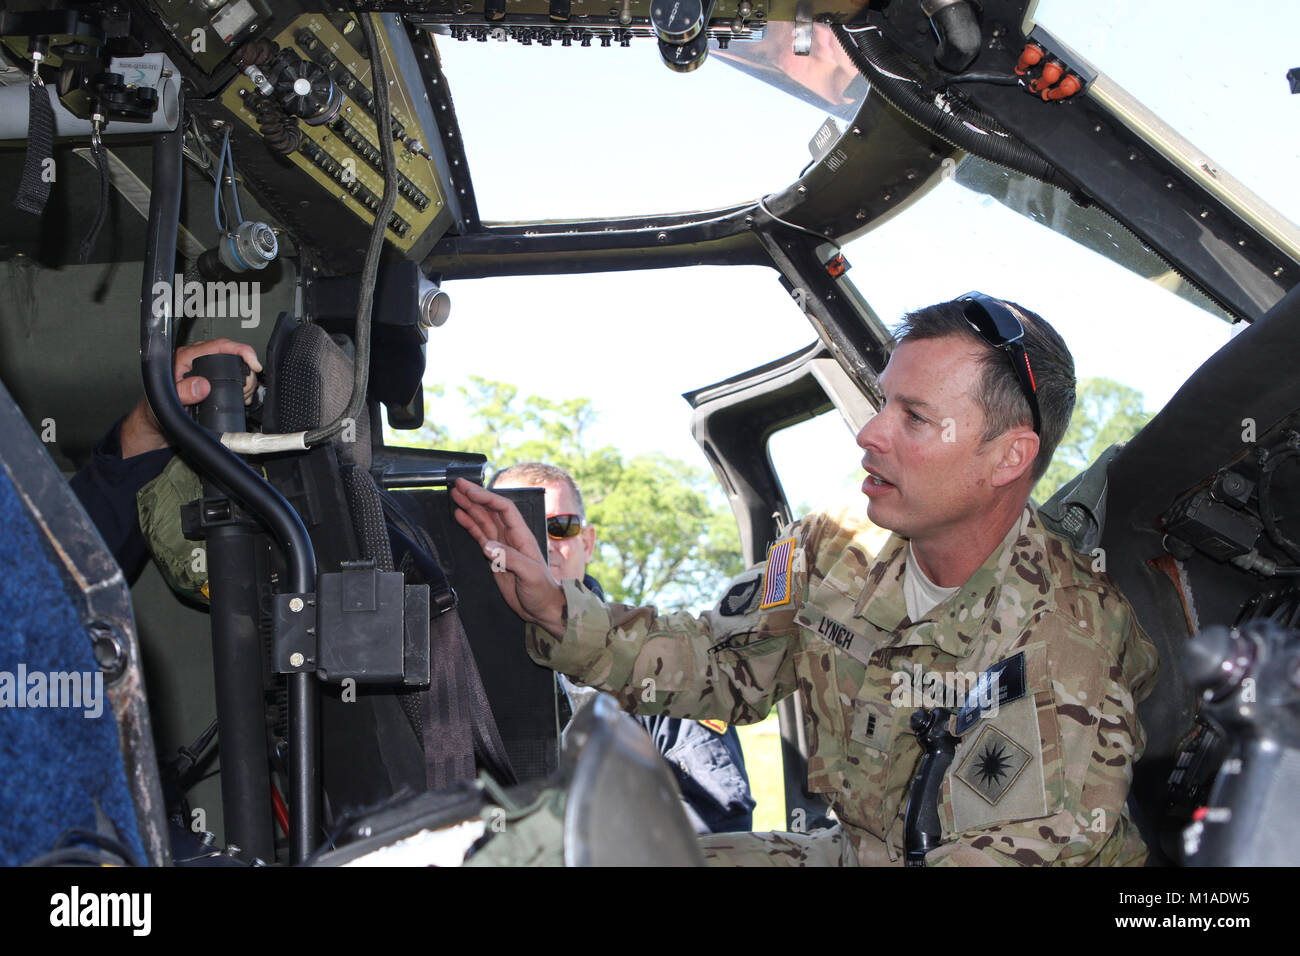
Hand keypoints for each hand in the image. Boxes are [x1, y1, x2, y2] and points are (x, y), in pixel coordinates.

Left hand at [120, 338, 262, 457]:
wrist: (158, 421)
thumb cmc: (158, 410)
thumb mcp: (168, 402)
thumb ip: (183, 393)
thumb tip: (202, 385)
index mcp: (185, 357)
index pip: (219, 346)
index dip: (241, 351)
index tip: (253, 364)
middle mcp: (197, 358)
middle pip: (231, 354)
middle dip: (246, 370)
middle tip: (246, 389)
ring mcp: (205, 366)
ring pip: (235, 364)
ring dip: (245, 379)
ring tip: (243, 394)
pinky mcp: (211, 375)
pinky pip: (233, 373)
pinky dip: (242, 384)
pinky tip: (242, 394)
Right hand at [451, 478, 566, 635]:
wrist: (542, 609)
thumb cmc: (543, 591)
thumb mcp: (530, 574)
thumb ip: (510, 558)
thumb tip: (488, 546)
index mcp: (522, 536)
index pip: (503, 509)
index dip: (486, 497)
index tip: (470, 490)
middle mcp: (512, 537)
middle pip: (491, 510)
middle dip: (475, 496)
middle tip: (457, 485)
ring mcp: (502, 546)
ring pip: (484, 520)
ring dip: (470, 507)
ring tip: (455, 496)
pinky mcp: (495, 557)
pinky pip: (480, 535)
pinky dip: (470, 525)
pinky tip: (460, 516)